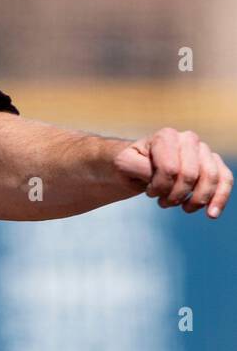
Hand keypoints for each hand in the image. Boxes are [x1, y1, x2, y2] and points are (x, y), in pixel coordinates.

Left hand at [113, 128, 231, 218]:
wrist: (135, 167)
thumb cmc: (129, 165)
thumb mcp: (125, 165)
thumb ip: (143, 167)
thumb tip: (170, 172)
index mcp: (166, 136)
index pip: (170, 168)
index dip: (160, 187)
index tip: (149, 193)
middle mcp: (188, 139)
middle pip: (191, 175)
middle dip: (176, 195)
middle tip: (162, 203)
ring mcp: (203, 150)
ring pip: (212, 178)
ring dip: (197, 200)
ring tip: (183, 209)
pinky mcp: (213, 164)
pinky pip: (225, 180)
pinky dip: (220, 198)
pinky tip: (211, 214)